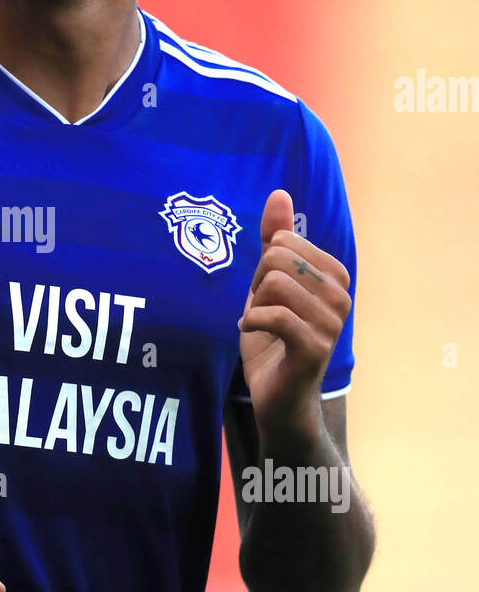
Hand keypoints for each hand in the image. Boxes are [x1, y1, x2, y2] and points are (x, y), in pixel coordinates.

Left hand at [237, 190, 351, 446]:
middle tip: (259, 307)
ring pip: (275, 283)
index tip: (265, 290)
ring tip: (257, 322)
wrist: (278, 398)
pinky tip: (249, 332)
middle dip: (256, 281)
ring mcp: (332, 324)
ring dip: (254, 304)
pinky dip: (250, 321)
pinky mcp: (315, 348)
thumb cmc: (273, 340)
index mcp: (336, 276)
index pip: (285, 239)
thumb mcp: (269, 284)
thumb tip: (279, 193)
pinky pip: (274, 315)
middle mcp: (342, 297)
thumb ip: (275, 239)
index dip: (263, 263)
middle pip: (279, 257)